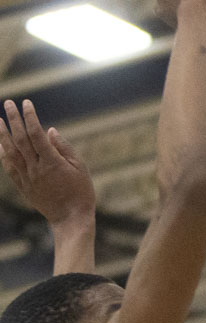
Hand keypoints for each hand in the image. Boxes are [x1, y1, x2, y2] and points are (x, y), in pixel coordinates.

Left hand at [0, 99, 95, 224]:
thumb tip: (49, 131)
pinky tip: (0, 144)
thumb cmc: (81, 193)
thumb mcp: (80, 168)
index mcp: (52, 162)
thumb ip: (64, 148)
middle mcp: (36, 168)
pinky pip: (9, 167)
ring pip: (10, 151)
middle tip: (8, 103)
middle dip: (13, 119)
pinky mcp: (23, 186)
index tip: (27, 103)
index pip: (36, 134)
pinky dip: (3, 154)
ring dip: (2, 134)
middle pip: (20, 139)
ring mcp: (27, 177)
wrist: (70, 218)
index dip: (30, 117)